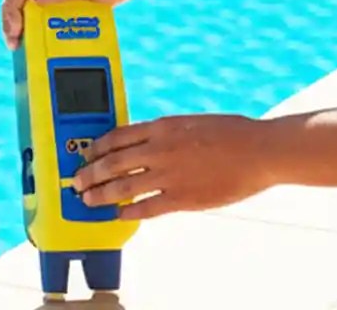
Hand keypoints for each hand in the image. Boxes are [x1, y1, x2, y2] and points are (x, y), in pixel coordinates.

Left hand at [72, 113, 277, 219]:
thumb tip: (145, 142)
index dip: (96, 148)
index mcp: (162, 127)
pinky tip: (119, 214)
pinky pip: (147, 207)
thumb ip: (165, 133)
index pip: (116, 136)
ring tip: (88, 200)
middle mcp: (160, 149)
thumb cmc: (231, 133)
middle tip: (77, 182)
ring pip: (122, 186)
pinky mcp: (182, 198)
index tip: (86, 155)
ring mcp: (169, 174)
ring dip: (100, 195)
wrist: (259, 150)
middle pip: (111, 162)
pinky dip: (129, 212)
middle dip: (89, 174)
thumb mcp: (190, 122)